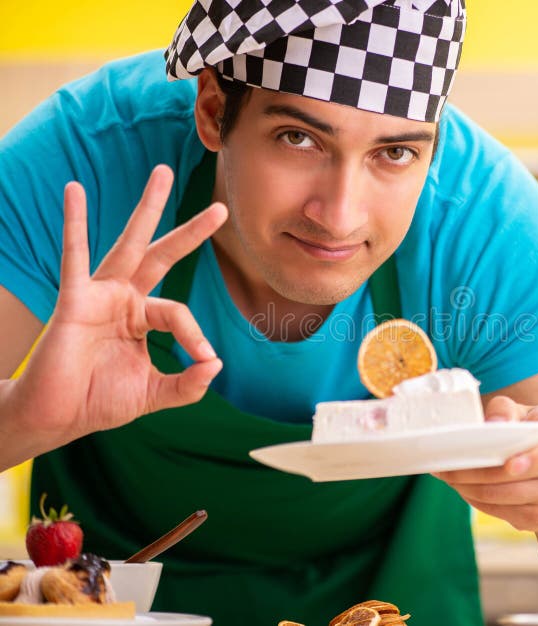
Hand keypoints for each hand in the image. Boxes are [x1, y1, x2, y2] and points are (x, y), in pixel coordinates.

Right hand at [9, 165, 226, 449]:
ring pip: (130, 244)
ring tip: (163, 174)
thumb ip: (188, 384)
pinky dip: (73, 223)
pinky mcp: (74, 299)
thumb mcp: (155, 393)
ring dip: (148, 208)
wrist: (58, 417)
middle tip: (220, 209)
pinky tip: (74, 190)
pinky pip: (74, 255)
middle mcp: (124, 298)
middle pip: (163, 255)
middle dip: (191, 232)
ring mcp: (100, 294)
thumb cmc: (101, 401)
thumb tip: (217, 364)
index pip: (179, 313)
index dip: (195, 335)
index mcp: (143, 317)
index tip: (203, 359)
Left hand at [433, 396, 537, 531]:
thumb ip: (505, 410)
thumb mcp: (525, 414)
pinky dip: (475, 500)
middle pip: (510, 475)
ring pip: (498, 496)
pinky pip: (498, 512)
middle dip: (471, 471)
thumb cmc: (534, 437)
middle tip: (443, 466)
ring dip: (466, 487)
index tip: (508, 465)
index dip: (527, 459)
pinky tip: (464, 488)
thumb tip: (490, 425)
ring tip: (447, 476)